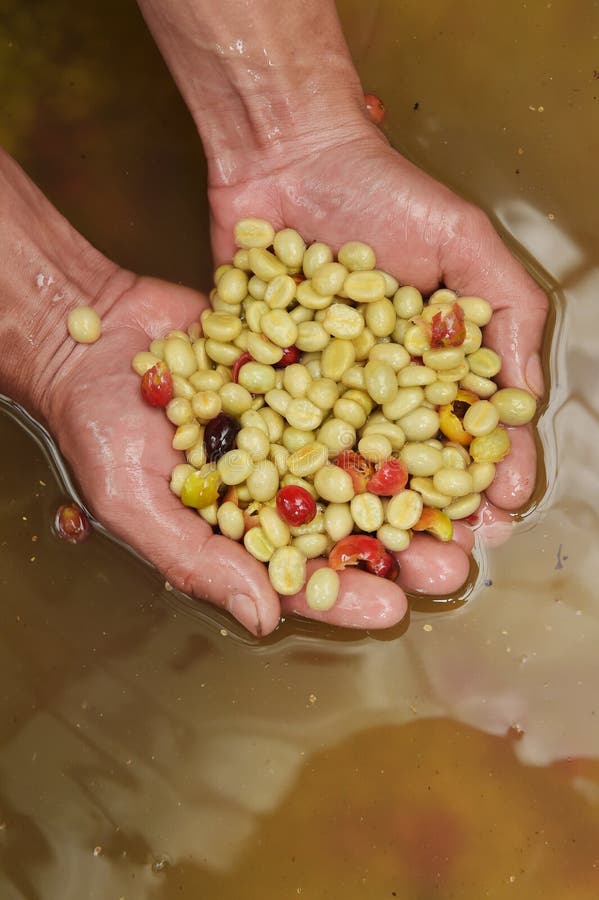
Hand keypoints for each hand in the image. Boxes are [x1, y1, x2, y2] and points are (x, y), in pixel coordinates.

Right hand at [43, 273, 420, 635]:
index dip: (346, 594)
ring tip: (463, 498)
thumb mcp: (135, 503)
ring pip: (360, 461)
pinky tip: (433, 411)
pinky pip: (348, 392)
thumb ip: (197, 561)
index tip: (393, 607)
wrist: (89, 332)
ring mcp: (290, 427)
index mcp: (239, 527)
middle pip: (345, 521)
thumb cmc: (96, 426)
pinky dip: (389, 404)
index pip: (299, 575)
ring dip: (410, 480)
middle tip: (451, 562)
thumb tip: (262, 620)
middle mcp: (273, 481)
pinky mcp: (298, 373)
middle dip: (398, 543)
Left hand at [206, 122, 547, 618]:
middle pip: (400, 473)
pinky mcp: (260, 388)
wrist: (287, 159)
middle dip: (423, 523)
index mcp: (427, 372)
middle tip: (436, 569)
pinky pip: (271, 442)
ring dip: (357, 524)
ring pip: (338, 473)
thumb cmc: (386, 194)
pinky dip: (281, 482)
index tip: (493, 519)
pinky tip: (293, 522)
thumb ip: (506, 319)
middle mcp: (373, 394)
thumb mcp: (467, 246)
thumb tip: (526, 413)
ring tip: (373, 566)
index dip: (479, 481)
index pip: (460, 440)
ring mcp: (315, 396)